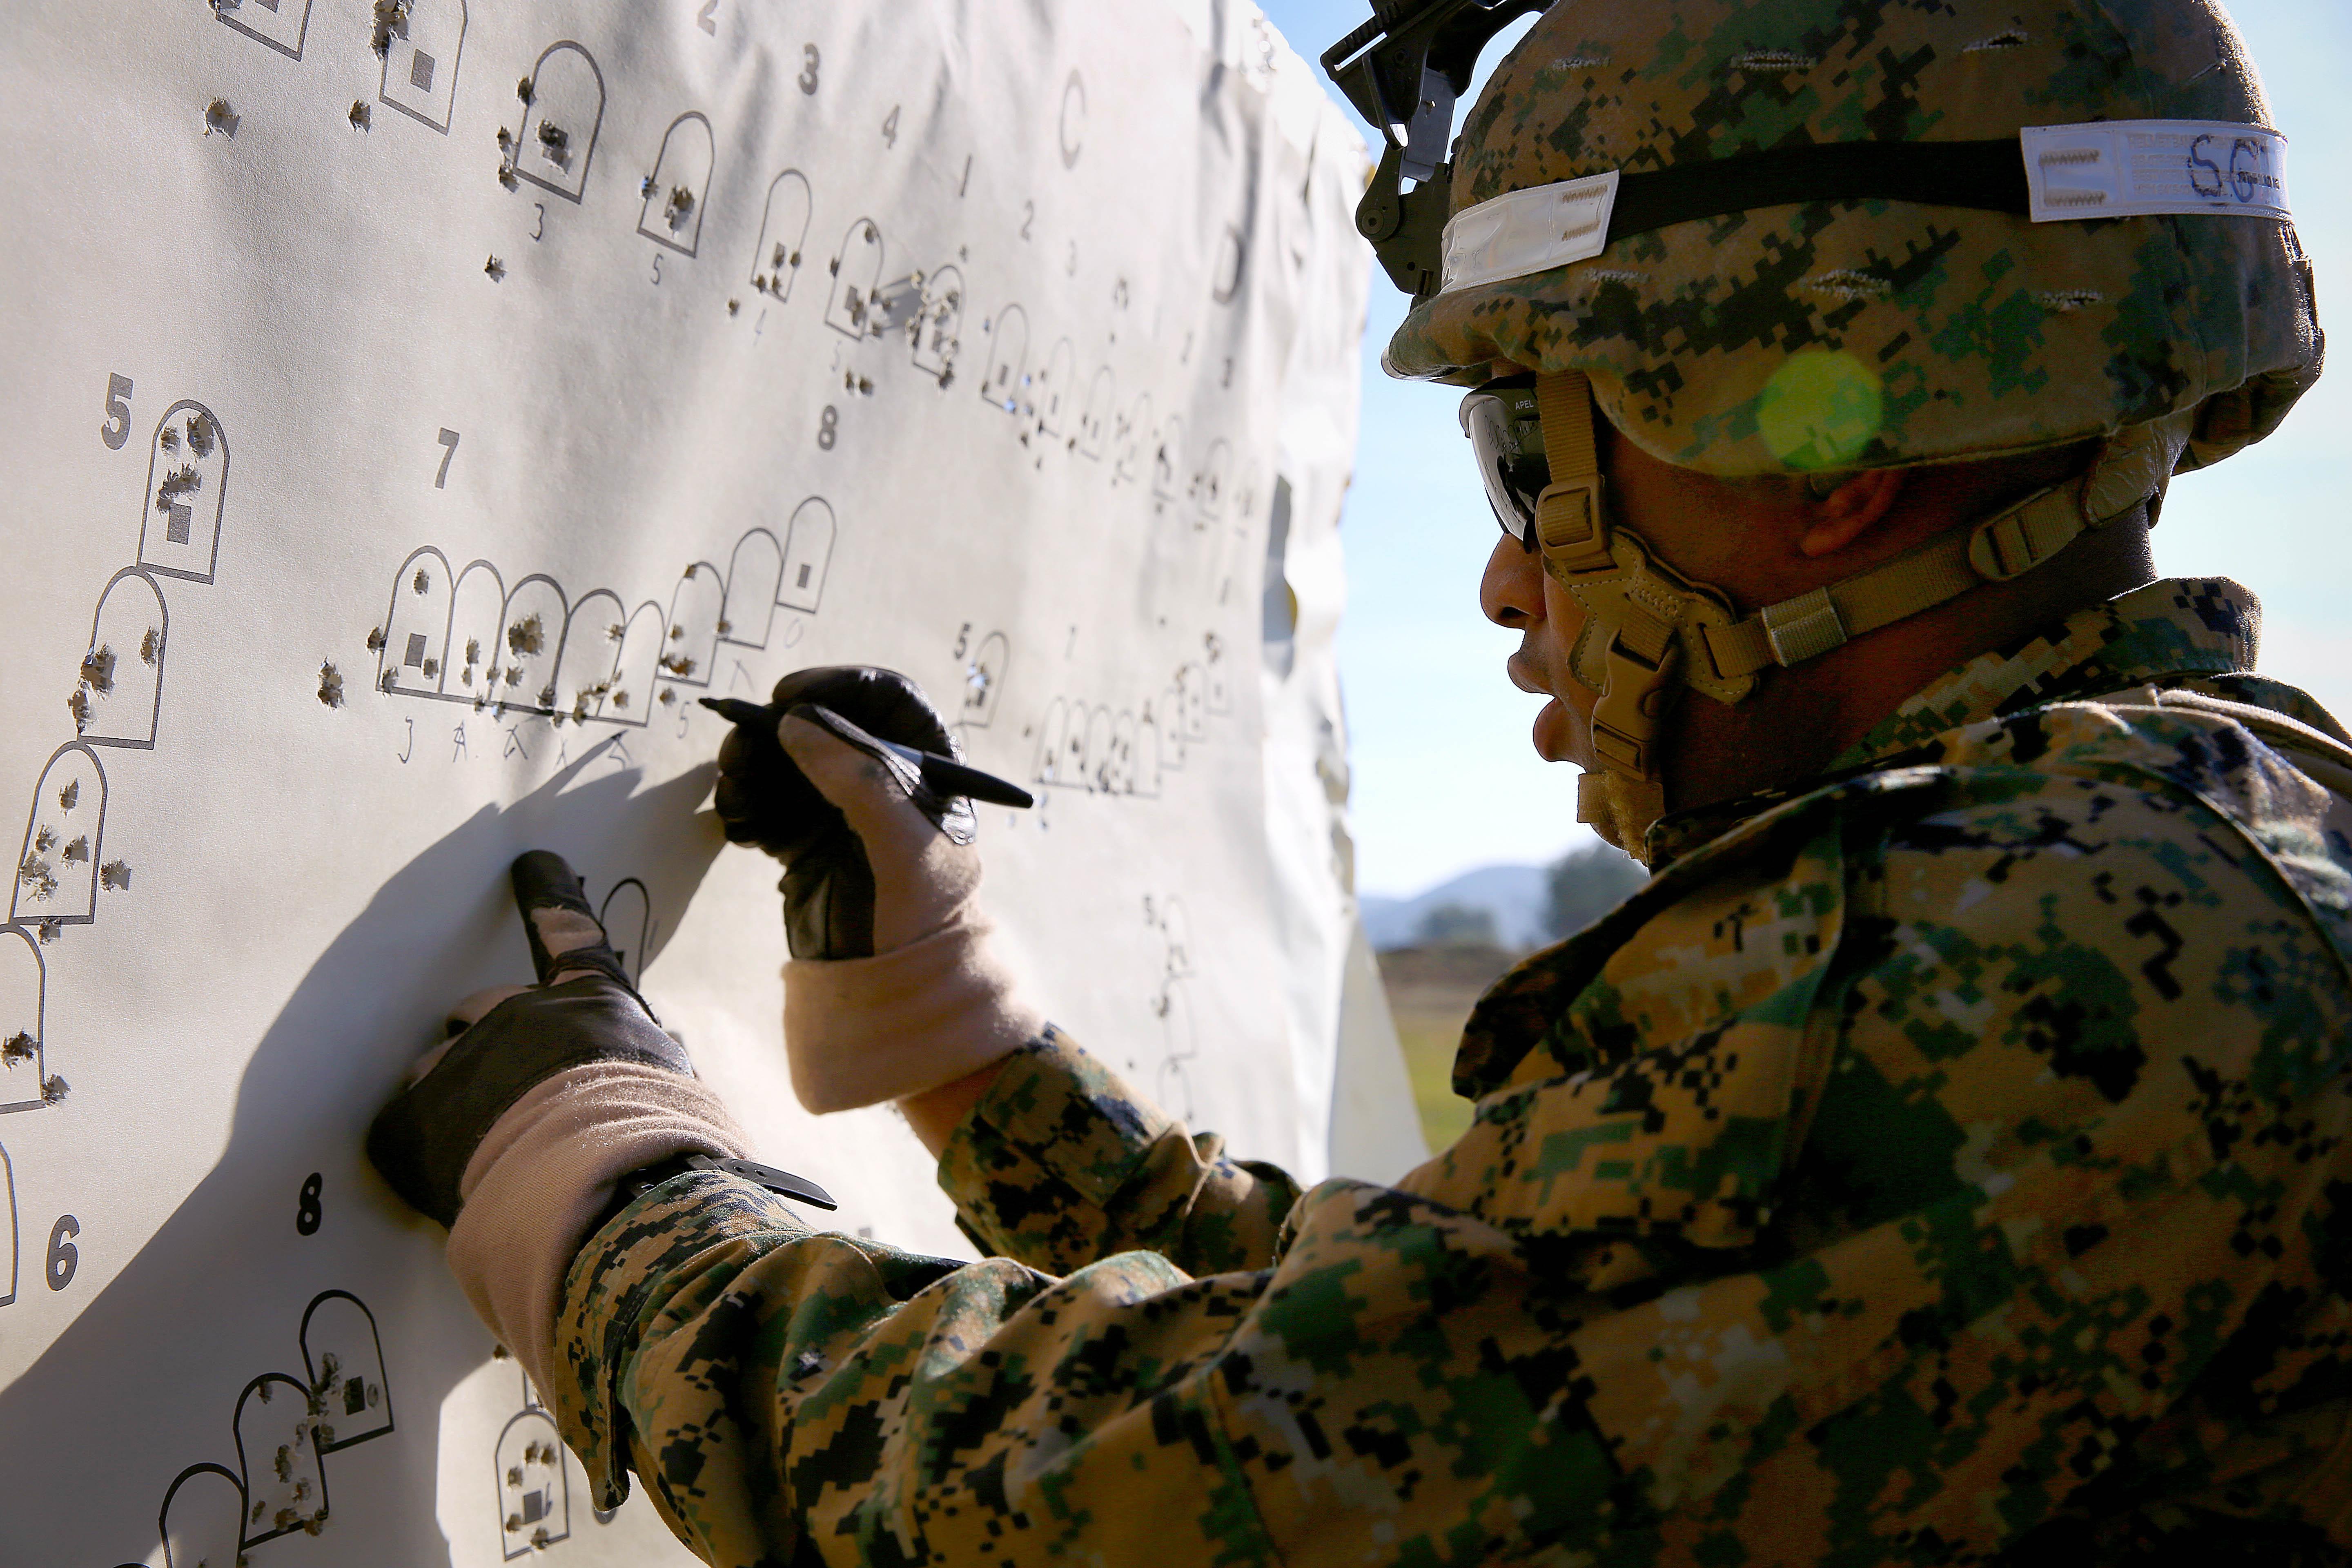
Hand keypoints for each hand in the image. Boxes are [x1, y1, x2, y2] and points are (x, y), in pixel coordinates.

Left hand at [368, 851, 690, 1227]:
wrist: (604, 1193)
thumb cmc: (655, 1145)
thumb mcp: (673, 1089)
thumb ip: (641, 1067)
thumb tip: (643, 1068)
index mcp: (590, 1004)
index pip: (570, 934)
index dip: (551, 896)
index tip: (532, 861)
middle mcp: (521, 1014)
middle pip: (482, 1012)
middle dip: (487, 1047)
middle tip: (506, 1105)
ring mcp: (462, 1059)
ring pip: (438, 1072)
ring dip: (458, 1107)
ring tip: (488, 1160)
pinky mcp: (411, 1116)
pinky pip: (402, 1130)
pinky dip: (424, 1157)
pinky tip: (457, 1185)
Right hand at [711, 666, 975, 958]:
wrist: (901, 985)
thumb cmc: (924, 911)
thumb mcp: (903, 840)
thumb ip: (857, 777)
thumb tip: (798, 723)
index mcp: (926, 767)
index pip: (886, 699)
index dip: (837, 686)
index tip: (789, 696)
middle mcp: (881, 780)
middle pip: (820, 725)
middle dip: (775, 730)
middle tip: (741, 747)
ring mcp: (840, 810)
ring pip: (784, 763)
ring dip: (751, 768)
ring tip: (735, 790)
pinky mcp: (805, 842)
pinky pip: (766, 806)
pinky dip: (746, 807)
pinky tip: (740, 825)